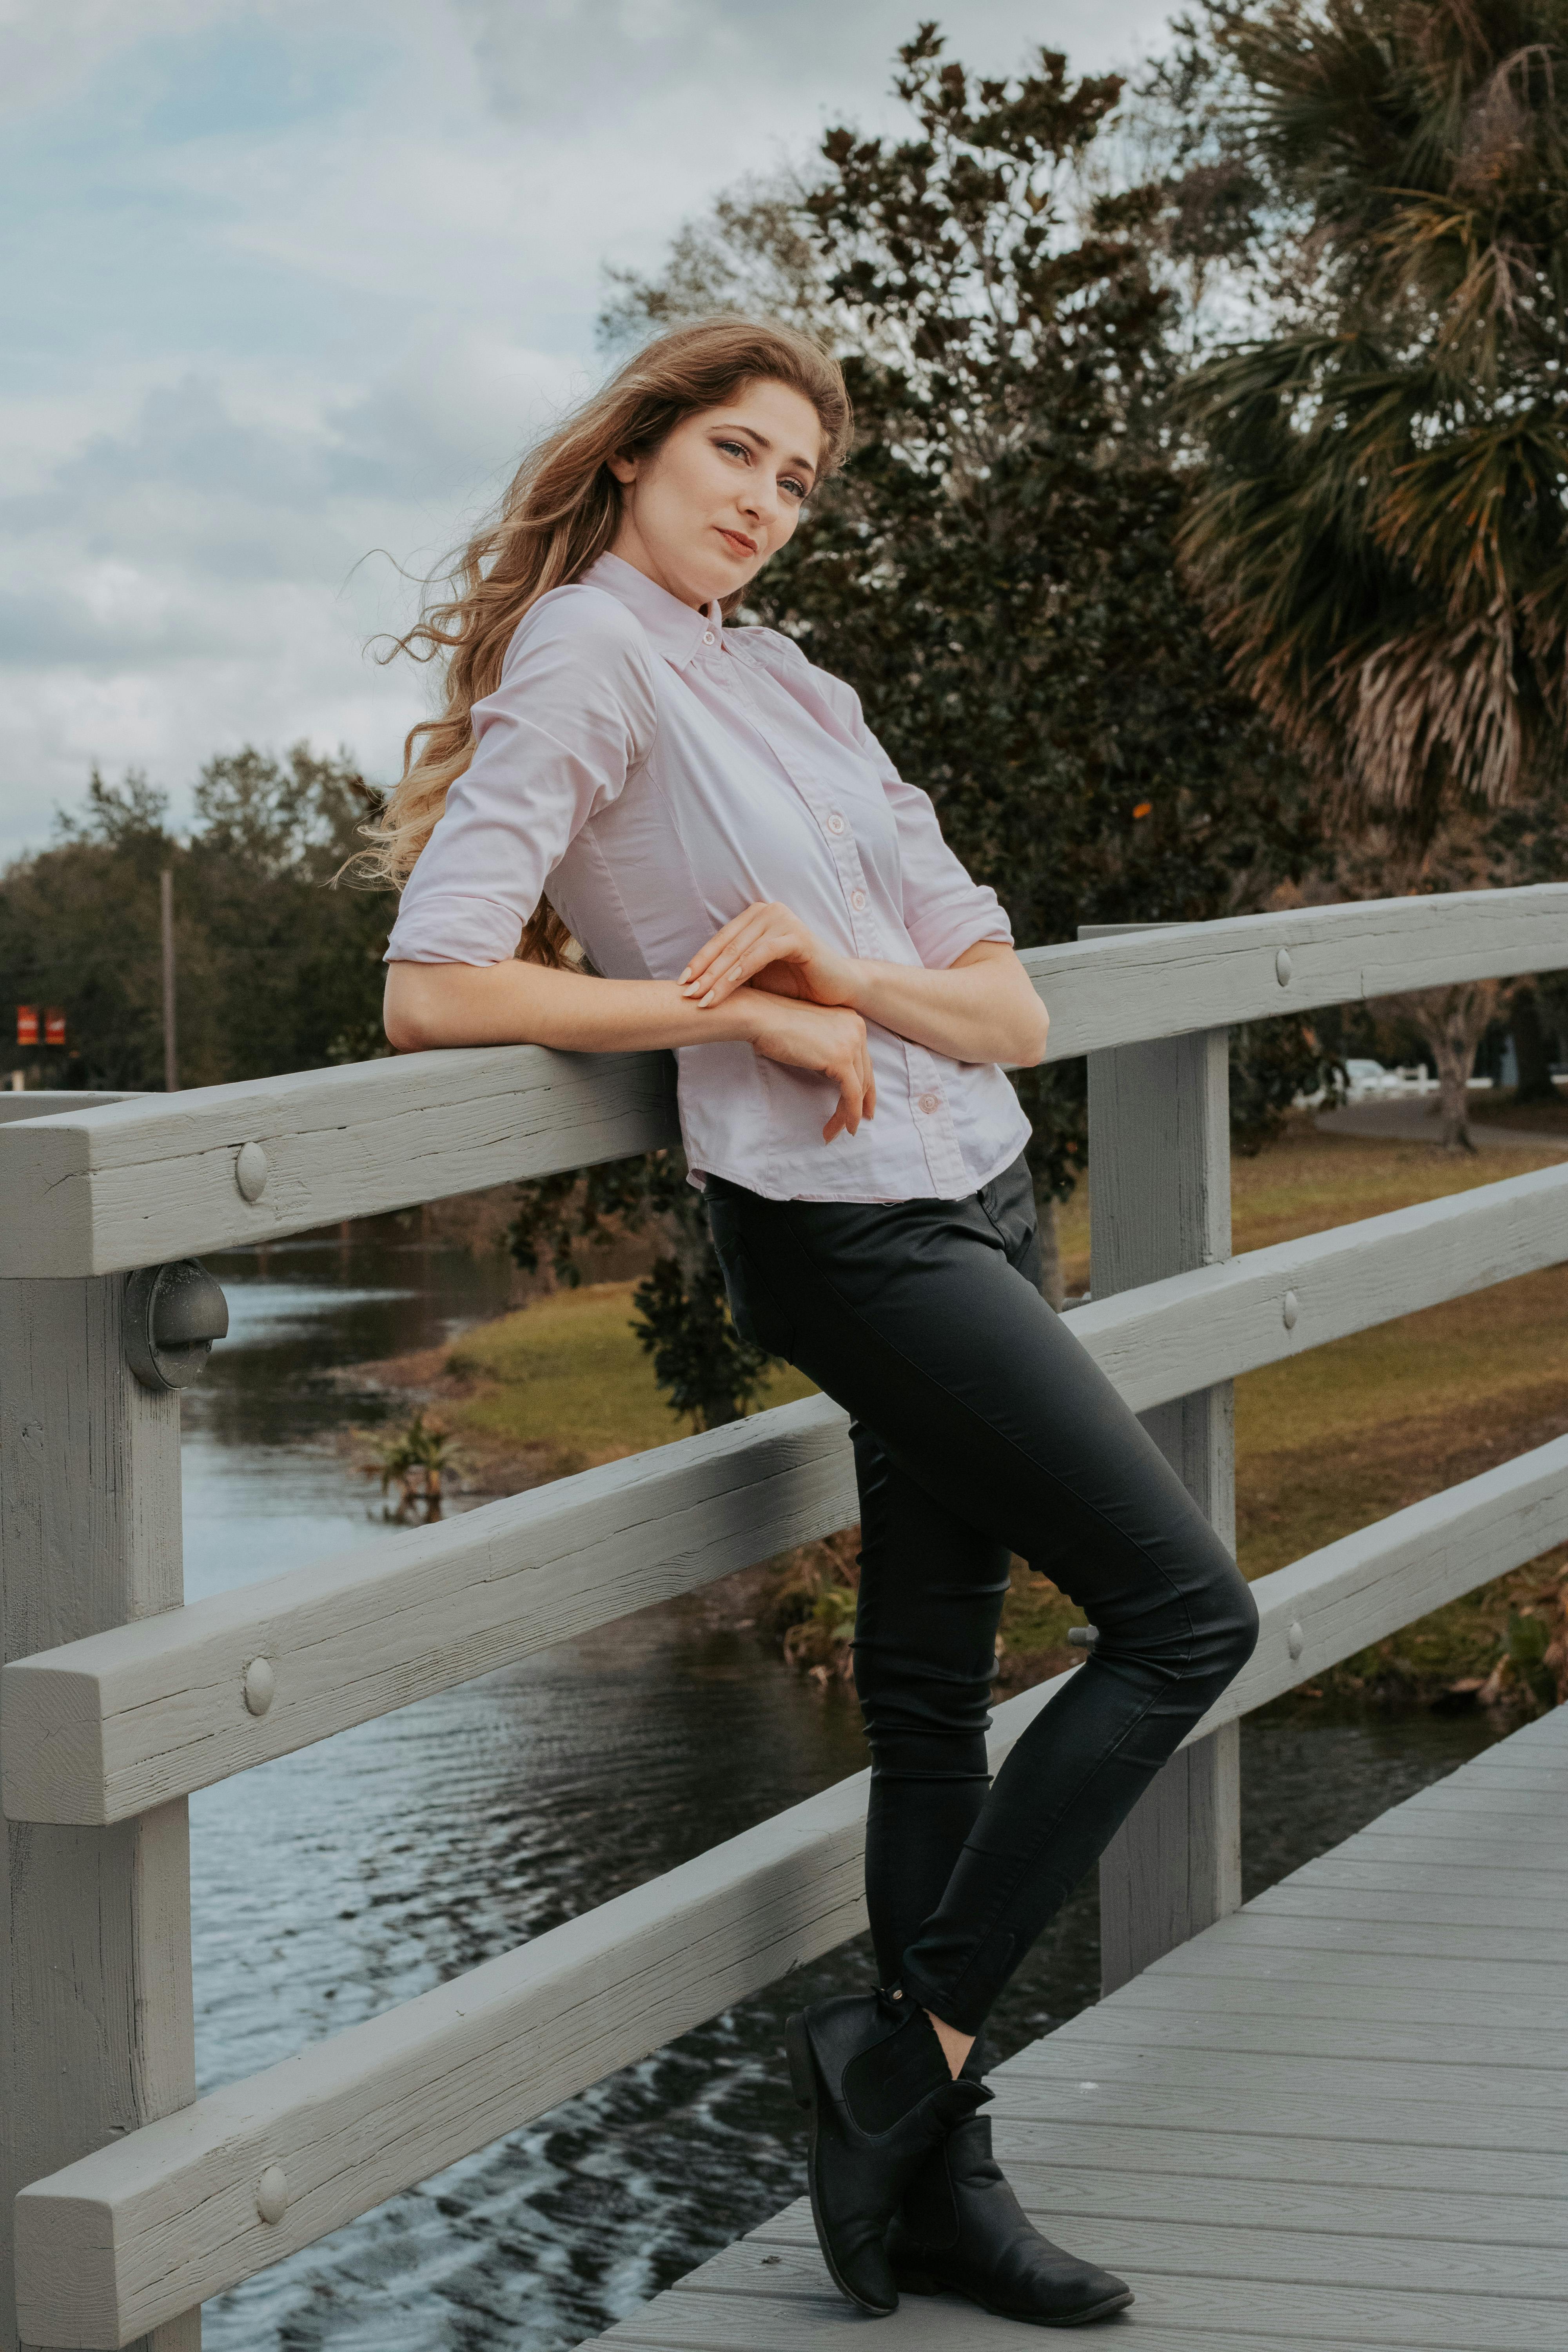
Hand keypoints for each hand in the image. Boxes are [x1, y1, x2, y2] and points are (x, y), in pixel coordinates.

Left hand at [679, 901, 856, 1010]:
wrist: (836, 989)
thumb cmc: (796, 983)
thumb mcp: (756, 976)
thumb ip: (730, 971)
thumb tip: (693, 985)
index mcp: (755, 917)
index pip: (720, 940)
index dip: (698, 963)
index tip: (681, 985)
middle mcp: (768, 912)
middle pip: (727, 945)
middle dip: (704, 973)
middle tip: (687, 995)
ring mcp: (783, 920)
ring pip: (741, 950)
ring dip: (719, 976)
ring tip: (703, 999)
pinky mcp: (797, 935)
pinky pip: (763, 952)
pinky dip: (744, 969)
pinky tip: (728, 985)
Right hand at [741, 995, 876, 1143]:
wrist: (761, 1017)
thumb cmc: (775, 1027)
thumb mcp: (812, 1036)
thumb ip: (827, 1050)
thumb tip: (832, 1076)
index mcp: (852, 1021)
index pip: (864, 1060)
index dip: (866, 1087)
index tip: (864, 1107)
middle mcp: (857, 1029)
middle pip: (865, 1075)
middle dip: (861, 1103)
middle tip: (855, 1124)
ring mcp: (851, 1043)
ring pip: (858, 1088)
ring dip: (849, 1114)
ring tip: (837, 1131)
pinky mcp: (840, 1059)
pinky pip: (851, 1094)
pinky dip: (848, 1114)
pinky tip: (841, 1127)